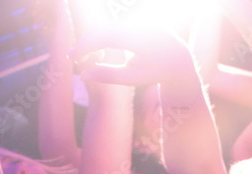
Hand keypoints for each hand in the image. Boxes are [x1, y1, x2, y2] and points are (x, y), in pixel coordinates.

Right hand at [72, 26, 194, 86]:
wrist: (179, 59)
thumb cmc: (156, 72)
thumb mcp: (135, 78)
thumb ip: (110, 76)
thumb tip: (82, 76)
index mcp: (145, 41)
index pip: (110, 37)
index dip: (88, 45)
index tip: (72, 57)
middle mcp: (143, 25)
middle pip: (105, 30)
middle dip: (87, 43)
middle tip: (75, 58)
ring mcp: (141, 18)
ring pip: (108, 26)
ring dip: (94, 40)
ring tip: (89, 57)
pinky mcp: (137, 17)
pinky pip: (114, 25)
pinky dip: (102, 37)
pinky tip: (98, 51)